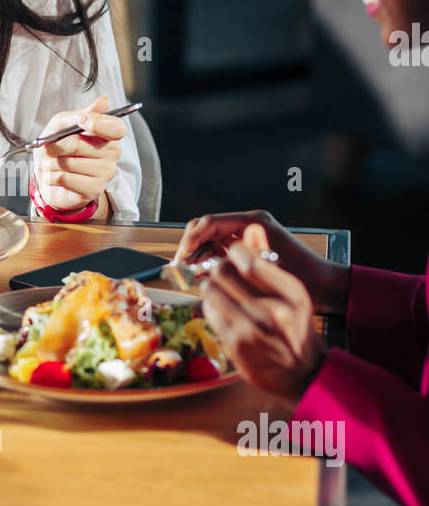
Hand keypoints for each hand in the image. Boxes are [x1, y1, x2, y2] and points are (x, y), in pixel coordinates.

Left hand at [33, 95, 124, 213]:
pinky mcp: (94, 190)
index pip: (116, 127)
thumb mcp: (62, 125)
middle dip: (56, 145)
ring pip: (69, 163)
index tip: (81, 121)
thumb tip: (104, 101)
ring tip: (49, 164)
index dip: (98, 123)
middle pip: (79, 144)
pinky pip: (66, 179)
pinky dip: (51, 176)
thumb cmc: (59, 148)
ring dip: (50, 163)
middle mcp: (113, 152)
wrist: (50, 178)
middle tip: (47, 148)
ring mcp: (106, 173)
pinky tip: (51, 176)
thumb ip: (78, 114)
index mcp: (109, 133)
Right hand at [175, 209, 349, 314]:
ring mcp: (247, 236)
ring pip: (210, 239)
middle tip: (179, 266)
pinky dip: (208, 260)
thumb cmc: (304, 275)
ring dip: (196, 253)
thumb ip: (237, 261)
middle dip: (189, 245)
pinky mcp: (247, 249)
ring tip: (188, 272)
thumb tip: (203, 263)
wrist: (326, 284)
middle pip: (205, 228)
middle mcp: (248, 225)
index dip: (190, 239)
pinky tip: (203, 275)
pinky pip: (219, 249)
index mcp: (252, 222)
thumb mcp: (268, 267)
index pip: (209, 222)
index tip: (181, 258)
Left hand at [200, 223, 326, 401]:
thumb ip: (270, 262)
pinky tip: (222, 309)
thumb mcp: (293, 294)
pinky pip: (209, 311)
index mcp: (290, 293)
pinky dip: (211, 305)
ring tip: (222, 290)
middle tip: (223, 272)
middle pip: (224, 271)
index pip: (249, 260)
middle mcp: (271, 311)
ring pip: (210, 289)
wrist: (302, 373)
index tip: (234, 254)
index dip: (234, 252)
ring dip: (212, 285)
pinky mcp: (234, 343)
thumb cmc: (296, 328)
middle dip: (219, 267)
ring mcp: (251, 329)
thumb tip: (252, 229)